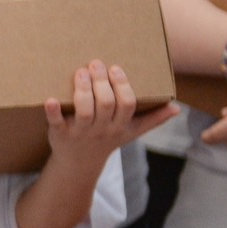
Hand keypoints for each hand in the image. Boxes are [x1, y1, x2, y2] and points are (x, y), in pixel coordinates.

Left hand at [44, 61, 178, 167]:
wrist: (80, 164)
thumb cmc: (108, 139)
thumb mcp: (132, 132)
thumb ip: (153, 119)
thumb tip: (176, 108)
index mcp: (120, 126)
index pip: (126, 105)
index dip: (122, 86)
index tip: (115, 68)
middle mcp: (102, 130)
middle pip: (105, 105)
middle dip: (101, 83)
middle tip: (95, 63)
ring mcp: (81, 133)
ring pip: (85, 112)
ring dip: (83, 91)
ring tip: (80, 73)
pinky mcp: (60, 134)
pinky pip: (57, 123)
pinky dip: (53, 112)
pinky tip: (50, 99)